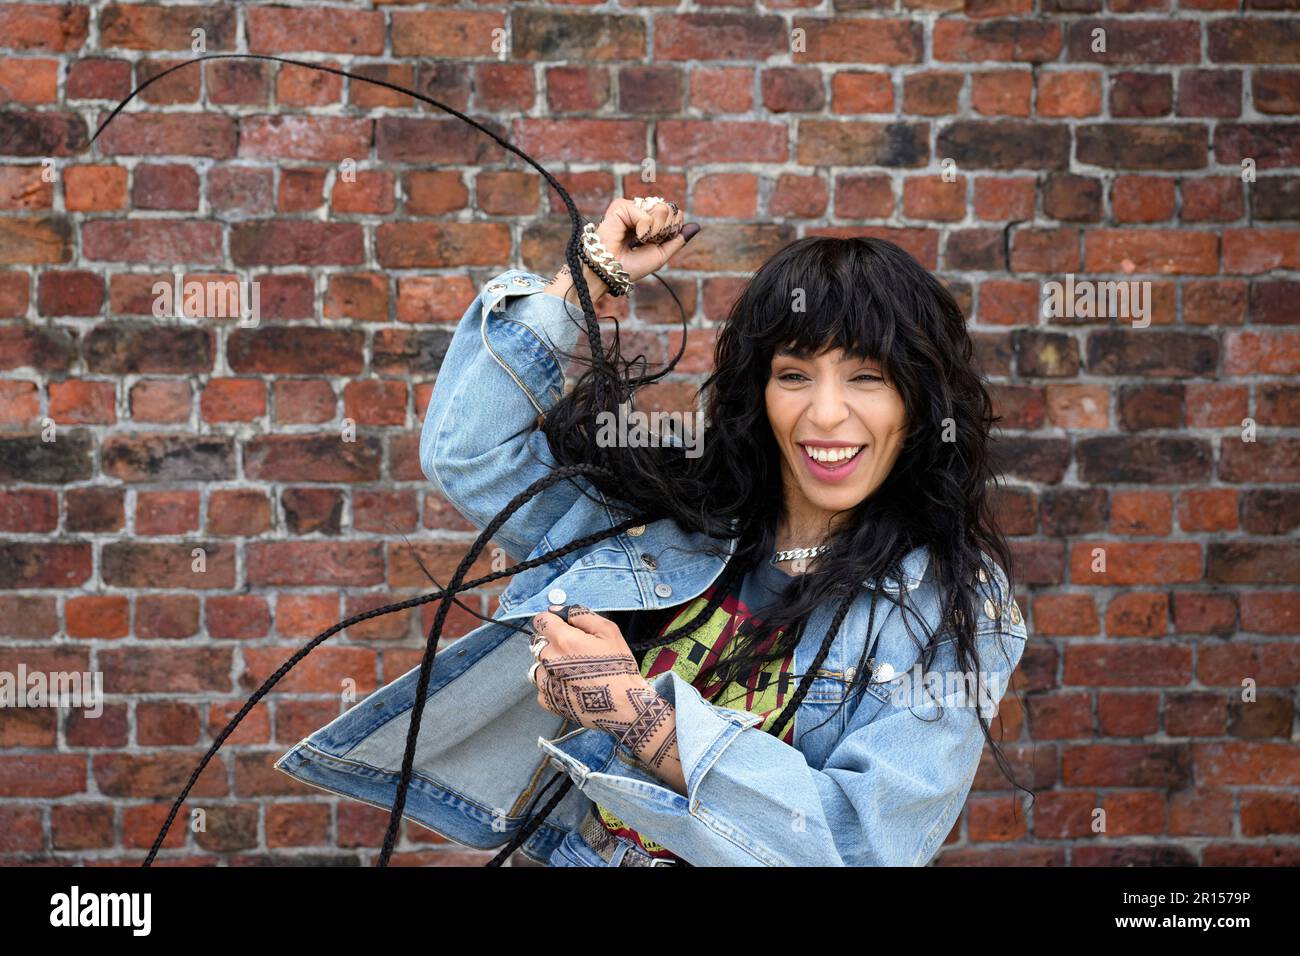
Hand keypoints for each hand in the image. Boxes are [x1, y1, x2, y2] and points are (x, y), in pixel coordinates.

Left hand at [528, 605, 663, 740]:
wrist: (624, 707)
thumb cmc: (619, 668)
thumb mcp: (609, 632)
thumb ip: (582, 616)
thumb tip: (559, 609)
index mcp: (563, 640)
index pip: (541, 621)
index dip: (551, 621)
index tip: (560, 626)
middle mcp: (550, 660)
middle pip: (540, 644)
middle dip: (554, 644)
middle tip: (577, 654)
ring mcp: (546, 682)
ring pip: (540, 666)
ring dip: (551, 666)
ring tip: (574, 673)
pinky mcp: (548, 701)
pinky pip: (542, 687)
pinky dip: (553, 685)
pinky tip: (571, 687)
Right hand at [543, 197, 698, 303]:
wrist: (612, 273)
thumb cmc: (631, 267)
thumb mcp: (661, 254)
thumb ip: (678, 239)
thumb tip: (696, 226)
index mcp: (650, 221)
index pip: (674, 213)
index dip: (673, 228)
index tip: (657, 242)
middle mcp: (641, 211)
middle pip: (670, 209)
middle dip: (666, 229)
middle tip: (647, 241)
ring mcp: (631, 208)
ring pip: (661, 208)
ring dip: (656, 230)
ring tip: (640, 239)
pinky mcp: (620, 207)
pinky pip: (646, 212)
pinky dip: (644, 227)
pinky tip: (633, 235)